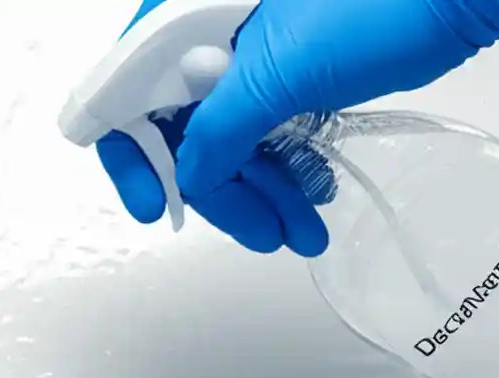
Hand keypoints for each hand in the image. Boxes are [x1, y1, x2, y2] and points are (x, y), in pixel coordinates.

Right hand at [97, 0, 498, 255]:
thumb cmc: (372, 9)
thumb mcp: (276, 77)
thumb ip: (218, 131)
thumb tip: (190, 178)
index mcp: (187, 16)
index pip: (125, 90)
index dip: (130, 152)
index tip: (155, 205)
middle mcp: (207, 36)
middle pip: (180, 128)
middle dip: (219, 188)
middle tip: (257, 232)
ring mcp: (248, 60)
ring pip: (228, 141)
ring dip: (258, 193)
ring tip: (297, 234)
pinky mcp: (287, 80)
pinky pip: (265, 137)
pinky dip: (284, 174)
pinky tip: (309, 202)